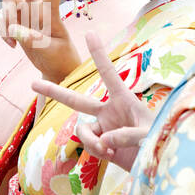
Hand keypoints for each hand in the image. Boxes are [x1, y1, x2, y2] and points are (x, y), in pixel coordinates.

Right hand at [0, 0, 81, 82]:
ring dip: (6, 21)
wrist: (56, 69)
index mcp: (50, 12)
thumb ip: (32, 39)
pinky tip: (12, 45)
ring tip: (15, 41)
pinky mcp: (16, 22)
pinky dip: (3, 32)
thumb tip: (13, 28)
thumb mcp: (48, 50)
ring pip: (7, 3)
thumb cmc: (58, 58)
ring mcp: (25, 13)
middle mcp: (37, 7)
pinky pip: (1, 19)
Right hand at [30, 31, 155, 171]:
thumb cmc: (161, 139)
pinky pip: (88, 145)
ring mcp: (104, 128)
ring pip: (82, 129)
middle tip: (33, 83)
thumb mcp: (148, 134)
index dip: (98, 55)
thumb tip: (104, 139)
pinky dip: (96, 150)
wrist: (160, 162)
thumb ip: (126, 135)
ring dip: (91, 140)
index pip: (108, 74)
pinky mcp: (102, 146)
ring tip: (107, 149)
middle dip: (55, 91)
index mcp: (123, 99)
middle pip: (76, 100)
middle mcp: (109, 111)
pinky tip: (111, 154)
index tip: (90, 33)